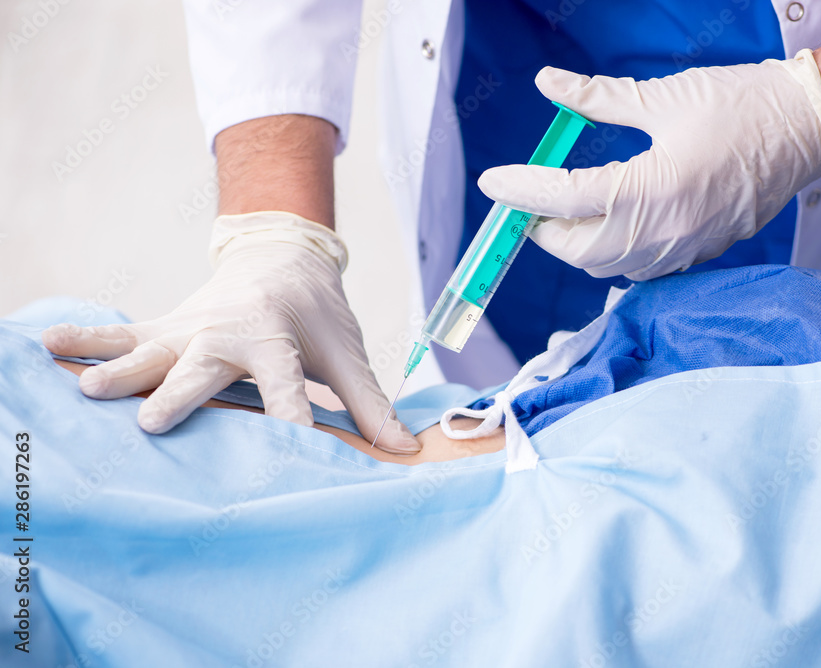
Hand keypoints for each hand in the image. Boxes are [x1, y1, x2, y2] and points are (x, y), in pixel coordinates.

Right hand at [42, 212, 419, 454]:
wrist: (281, 258)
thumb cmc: (317, 316)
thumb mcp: (347, 353)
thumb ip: (369, 403)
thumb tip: (405, 451)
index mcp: (278, 339)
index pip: (286, 385)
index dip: (289, 417)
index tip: (288, 449)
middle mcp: (229, 332)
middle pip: (203, 366)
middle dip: (180, 392)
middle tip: (152, 421)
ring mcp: (191, 328)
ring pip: (151, 349)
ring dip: (118, 368)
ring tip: (84, 389)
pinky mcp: (167, 327)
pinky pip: (123, 334)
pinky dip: (86, 340)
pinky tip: (47, 346)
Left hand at [478, 50, 820, 280]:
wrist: (807, 127)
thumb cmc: (740, 105)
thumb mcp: (661, 96)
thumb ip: (596, 97)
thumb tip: (550, 84)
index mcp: (652, 189)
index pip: (566, 198)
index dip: (522, 190)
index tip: (493, 182)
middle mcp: (665, 231)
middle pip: (579, 252)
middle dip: (545, 230)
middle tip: (531, 200)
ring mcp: (683, 249)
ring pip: (607, 268)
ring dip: (577, 244)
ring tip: (567, 209)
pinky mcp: (698, 253)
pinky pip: (639, 269)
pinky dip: (612, 253)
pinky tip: (611, 223)